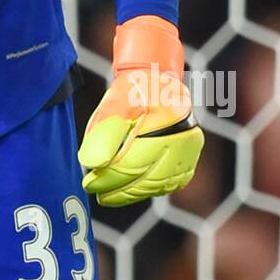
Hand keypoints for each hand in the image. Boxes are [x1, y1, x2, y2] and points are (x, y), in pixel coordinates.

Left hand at [77, 15, 204, 206]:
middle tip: (96, 193)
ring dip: (132, 194)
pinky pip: (170, 183)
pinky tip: (131, 192)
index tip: (89, 184)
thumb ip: (103, 132)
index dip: (109, 177)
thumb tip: (91, 162)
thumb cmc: (132, 92)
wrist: (156, 83)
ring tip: (108, 197)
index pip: (134, 160)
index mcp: (164, 121)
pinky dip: (149, 190)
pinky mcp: (190, 159)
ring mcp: (190, 151)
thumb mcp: (112, 104)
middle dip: (118, 189)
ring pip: (159, 183)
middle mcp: (183, 138)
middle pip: (148, 176)